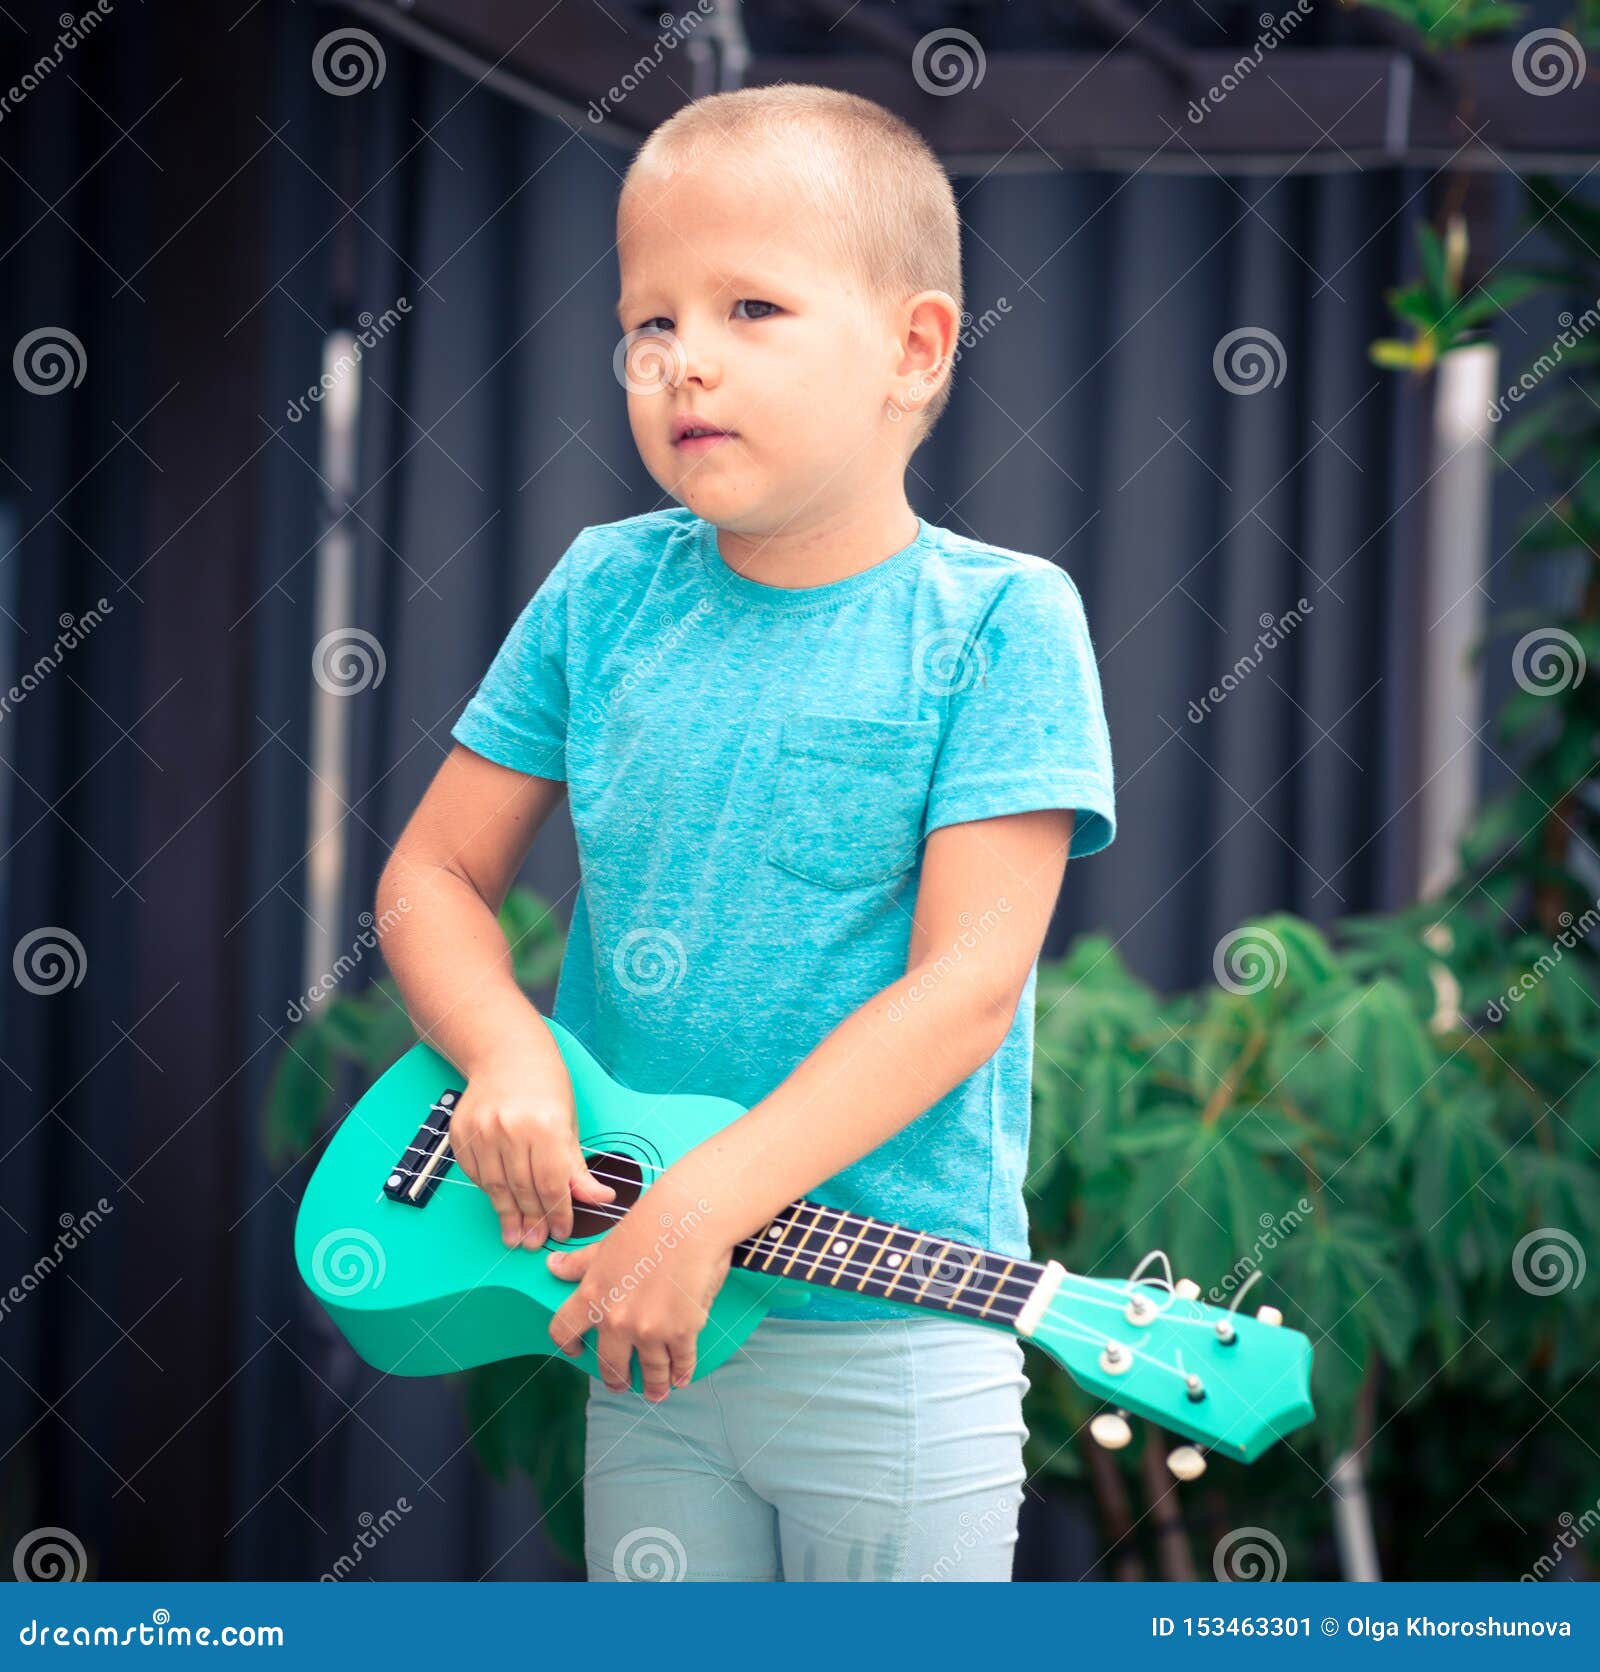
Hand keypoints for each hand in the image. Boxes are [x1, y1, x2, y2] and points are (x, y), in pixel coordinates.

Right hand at [449, 1029, 613, 1249]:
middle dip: (531, 1220)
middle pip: (523, 1188)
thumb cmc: (545, 1087)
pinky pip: (475, 1174)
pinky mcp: (461, 1134)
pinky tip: (498, 1202)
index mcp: (546, 1126)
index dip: (558, 1212)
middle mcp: (511, 1129)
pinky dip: (488, 1190)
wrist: (506, 1055)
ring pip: (495, 1186)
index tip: (560, 1231)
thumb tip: (601, 1199)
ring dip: (506, 1215)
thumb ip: (577, 1168)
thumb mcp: (570, 1124)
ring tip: (515, 1236)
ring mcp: (482, 1131)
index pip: (553, 1183)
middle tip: (534, 1242)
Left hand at [546, 1178, 731, 1400]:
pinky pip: (680, 1363)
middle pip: (609, 1365)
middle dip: (616, 1379)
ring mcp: (649, 1331)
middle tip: (622, 1383)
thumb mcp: (605, 1244)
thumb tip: (552, 1267)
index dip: (568, 1346)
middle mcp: (615, 1321)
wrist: (689, 1221)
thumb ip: (580, 1263)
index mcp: (592, 1297)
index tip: (577, 1352)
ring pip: (649, 1372)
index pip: (564, 1331)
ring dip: (653, 1386)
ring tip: (656, 1391)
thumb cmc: (648, 1225)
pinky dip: (681, 1373)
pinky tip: (681, 1377)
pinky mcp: (681, 1333)